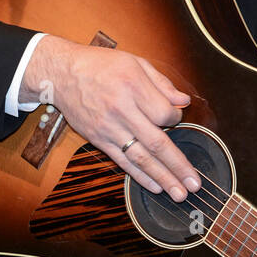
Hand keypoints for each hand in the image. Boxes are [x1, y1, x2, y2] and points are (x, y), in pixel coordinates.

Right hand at [20, 34, 199, 201]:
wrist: (61, 74)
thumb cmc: (101, 65)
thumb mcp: (135, 62)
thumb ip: (161, 83)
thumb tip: (184, 102)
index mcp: (133, 86)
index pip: (164, 113)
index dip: (176, 118)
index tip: (177, 117)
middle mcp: (122, 110)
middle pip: (156, 143)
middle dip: (178, 166)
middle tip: (195, 185)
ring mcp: (109, 128)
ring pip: (140, 158)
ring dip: (162, 178)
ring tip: (179, 194)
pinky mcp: (99, 140)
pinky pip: (122, 161)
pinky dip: (140, 176)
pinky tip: (155, 187)